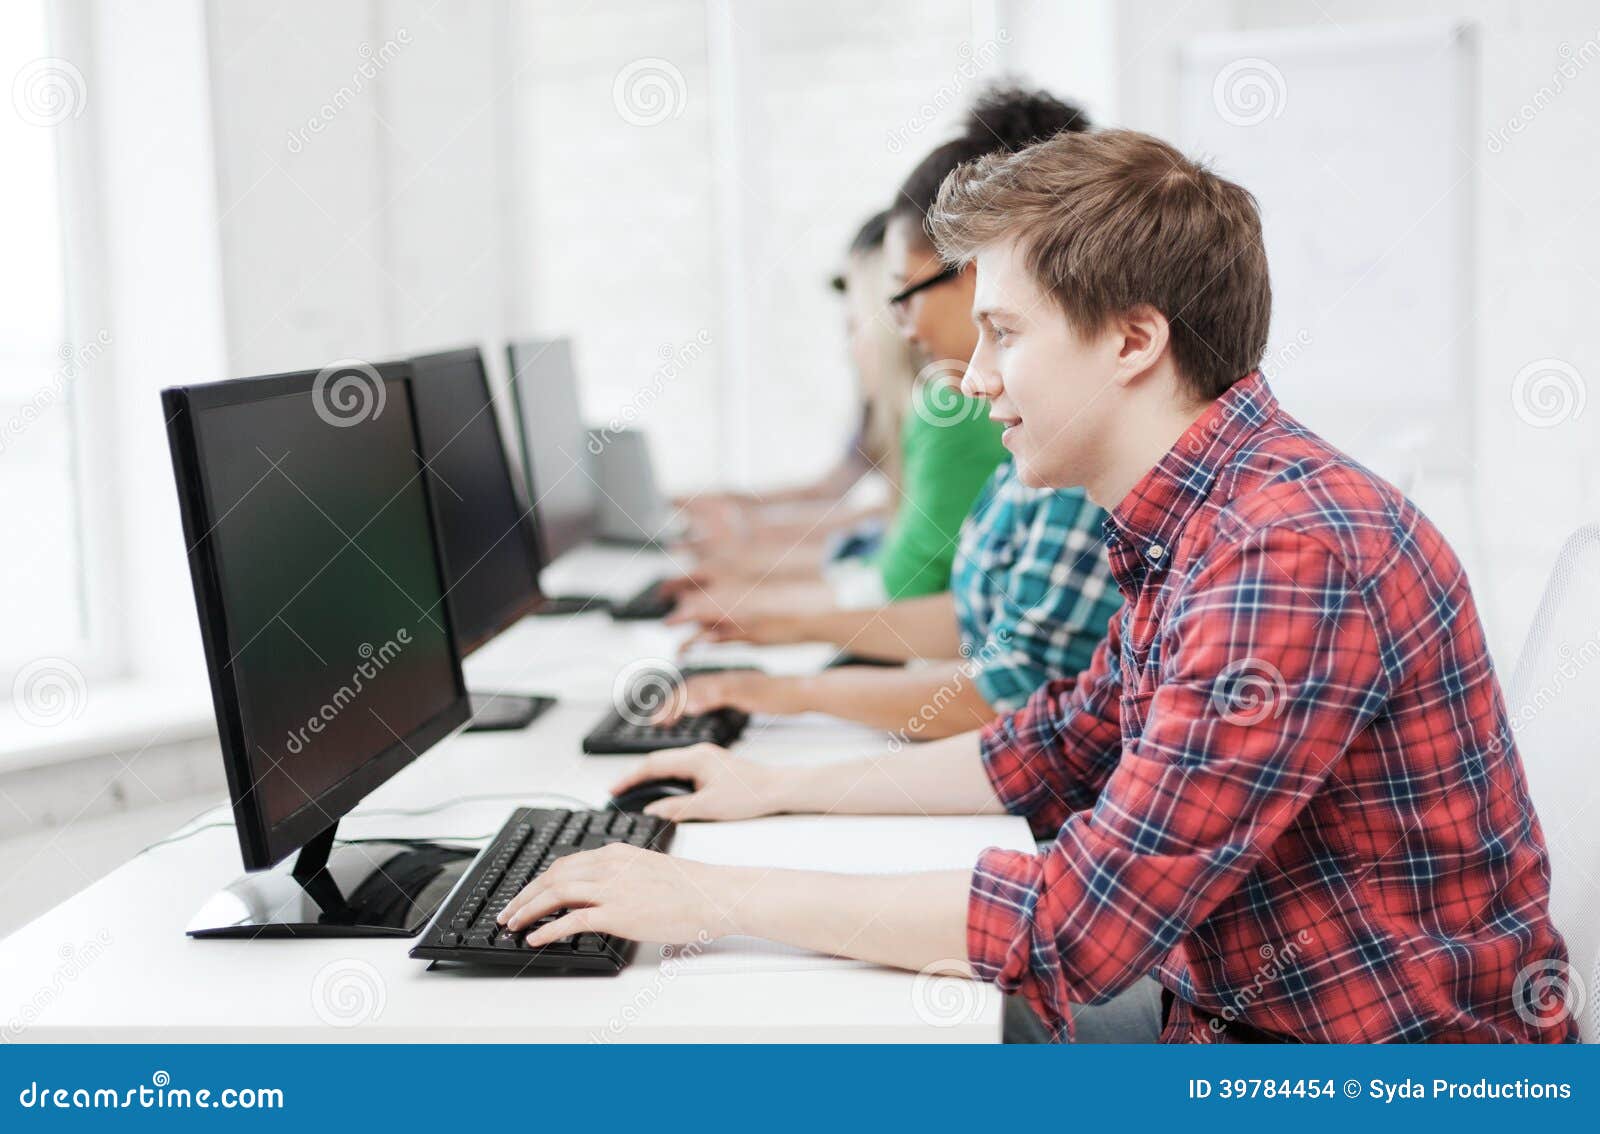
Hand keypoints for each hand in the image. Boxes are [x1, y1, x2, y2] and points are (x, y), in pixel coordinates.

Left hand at [497, 843, 737, 945]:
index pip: (565, 863)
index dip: (539, 880)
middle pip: (552, 875)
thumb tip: (601, 895)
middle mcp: (609, 866)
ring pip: (556, 893)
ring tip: (513, 925)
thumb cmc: (691, 887)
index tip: (525, 894)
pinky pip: (572, 920)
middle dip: (524, 894)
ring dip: (528, 910)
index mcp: (616, 853)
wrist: (714, 895)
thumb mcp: (649, 870)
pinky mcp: (618, 912)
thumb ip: (621, 876)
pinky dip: (548, 928)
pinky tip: (536, 938)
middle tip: (508, 912)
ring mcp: (613, 888)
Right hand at [608, 742, 787, 820]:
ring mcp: (705, 757)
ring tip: (633, 792)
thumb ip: (676, 808)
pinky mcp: (711, 765)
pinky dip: (664, 778)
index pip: (652, 764)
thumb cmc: (751, 794)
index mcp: (695, 757)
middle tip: (616, 792)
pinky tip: (661, 790)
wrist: (778, 789)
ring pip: (668, 764)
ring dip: (649, 776)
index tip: (613, 789)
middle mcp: (698, 752)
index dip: (629, 778)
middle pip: (657, 761)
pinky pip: (679, 767)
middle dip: (635, 776)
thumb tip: (651, 811)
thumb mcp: (708, 807)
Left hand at [656, 671, 801, 722]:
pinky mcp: (744, 689)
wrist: (800, 691)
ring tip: (665, 718)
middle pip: (690, 687)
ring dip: (680, 703)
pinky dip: (703, 700)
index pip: (693, 688)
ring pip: (699, 688)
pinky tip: (692, 710)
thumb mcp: (746, 700)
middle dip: (670, 703)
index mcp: (725, 681)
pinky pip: (719, 693)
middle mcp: (726, 678)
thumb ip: (726, 703)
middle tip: (655, 719)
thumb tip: (709, 710)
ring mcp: (734, 682)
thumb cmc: (777, 697)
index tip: (660, 716)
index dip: (674, 701)